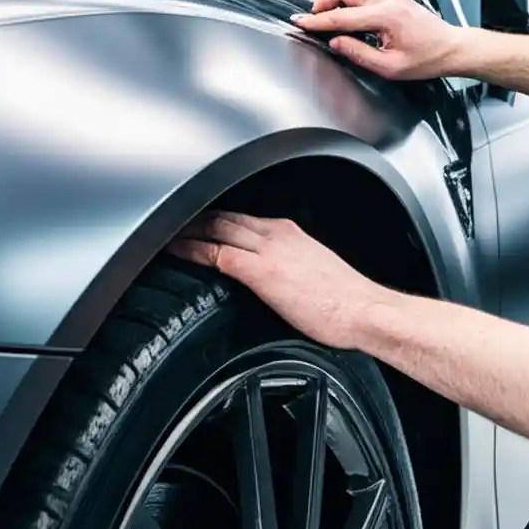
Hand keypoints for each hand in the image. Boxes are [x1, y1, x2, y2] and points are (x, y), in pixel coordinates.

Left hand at [167, 211, 393, 350]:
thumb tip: (276, 282)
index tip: (197, 224)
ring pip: (216, 228)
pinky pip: (216, 253)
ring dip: (187, 229)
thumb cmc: (347, 303)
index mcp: (290, 233)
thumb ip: (288, 269)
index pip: (242, 219)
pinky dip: (191, 249)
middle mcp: (277, 234)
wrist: (365, 311)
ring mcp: (268, 250)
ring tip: (162, 233)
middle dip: (194, 217)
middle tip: (168, 222)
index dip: (214, 218)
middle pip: (224, 216)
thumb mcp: (313, 274)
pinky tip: (174, 252)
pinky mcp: (261, 271)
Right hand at [292, 0, 466, 80]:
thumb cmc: (426, 59)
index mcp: (385, 16)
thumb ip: (359, 54)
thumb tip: (336, 43)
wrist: (452, 48)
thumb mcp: (390, 67)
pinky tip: (345, 14)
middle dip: (323, 1)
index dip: (317, 21)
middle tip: (313, 19)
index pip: (341, 16)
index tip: (300, 22)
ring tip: (326, 17)